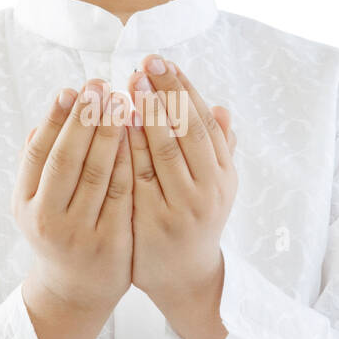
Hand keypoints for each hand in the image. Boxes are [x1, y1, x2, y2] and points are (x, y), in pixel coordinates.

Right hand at [12, 80, 132, 311]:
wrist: (76, 289)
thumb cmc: (58, 231)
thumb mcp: (36, 202)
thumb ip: (37, 165)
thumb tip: (41, 122)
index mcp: (24, 203)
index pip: (38, 152)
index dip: (55, 119)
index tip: (72, 89)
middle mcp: (47, 219)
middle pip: (66, 159)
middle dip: (84, 119)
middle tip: (100, 86)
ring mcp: (79, 233)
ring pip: (97, 174)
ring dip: (110, 133)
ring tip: (122, 101)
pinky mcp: (110, 243)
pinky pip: (122, 194)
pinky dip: (129, 162)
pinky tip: (138, 136)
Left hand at [125, 55, 237, 310]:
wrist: (183, 277)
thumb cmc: (194, 221)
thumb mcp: (214, 185)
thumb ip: (218, 148)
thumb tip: (223, 107)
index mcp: (223, 173)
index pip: (203, 120)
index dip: (183, 88)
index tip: (163, 61)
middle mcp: (208, 188)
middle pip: (186, 129)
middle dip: (165, 92)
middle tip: (144, 63)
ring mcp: (181, 206)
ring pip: (164, 150)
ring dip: (146, 114)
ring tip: (128, 85)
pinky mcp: (153, 221)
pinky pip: (138, 177)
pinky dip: (128, 148)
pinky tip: (115, 125)